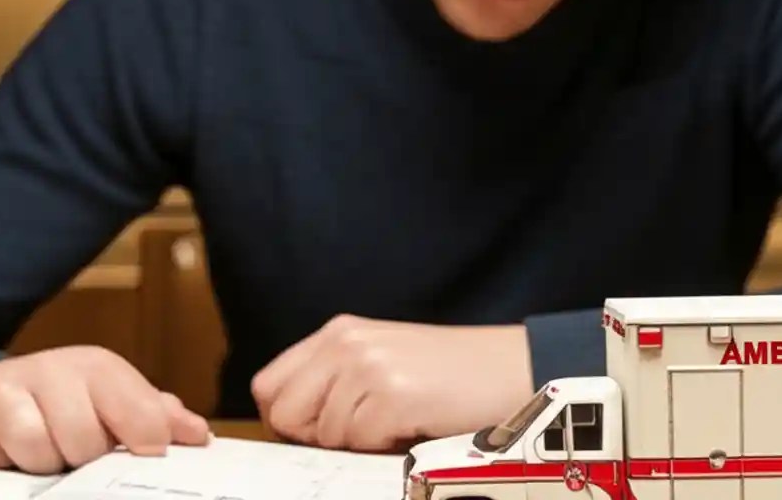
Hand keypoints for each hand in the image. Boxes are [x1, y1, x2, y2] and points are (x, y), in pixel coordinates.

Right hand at [0, 346, 210, 474]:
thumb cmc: (51, 408)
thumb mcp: (105, 404)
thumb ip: (152, 417)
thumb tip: (197, 434)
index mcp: (96, 368)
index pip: (141, 414)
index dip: (144, 444)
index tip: (141, 457)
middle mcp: (49, 368)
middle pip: (85, 439)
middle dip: (78, 461)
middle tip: (68, 456)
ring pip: (32, 446)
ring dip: (33, 465)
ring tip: (32, 457)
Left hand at [251, 315, 533, 451]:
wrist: (512, 369)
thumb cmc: (451, 376)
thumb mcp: (382, 363)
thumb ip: (334, 382)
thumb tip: (291, 427)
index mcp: (338, 333)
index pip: (269, 385)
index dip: (288, 419)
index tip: (319, 431)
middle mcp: (346, 342)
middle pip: (284, 413)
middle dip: (316, 437)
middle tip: (363, 432)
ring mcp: (367, 366)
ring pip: (324, 435)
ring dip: (360, 443)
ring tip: (400, 422)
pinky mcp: (392, 394)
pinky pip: (360, 443)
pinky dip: (386, 447)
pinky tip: (415, 425)